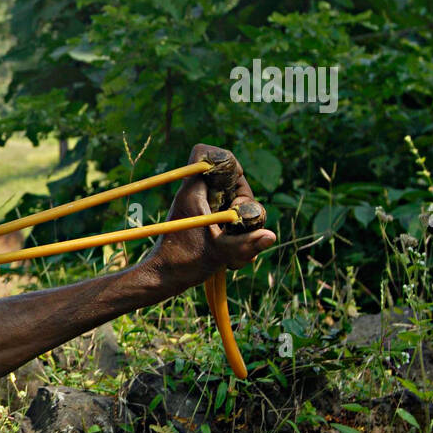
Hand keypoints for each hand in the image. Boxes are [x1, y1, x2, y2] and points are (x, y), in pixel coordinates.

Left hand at [142, 143, 277, 292]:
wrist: (162, 279)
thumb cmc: (182, 263)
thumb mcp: (217, 253)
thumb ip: (244, 244)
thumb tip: (270, 235)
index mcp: (193, 191)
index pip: (205, 153)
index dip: (226, 162)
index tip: (236, 186)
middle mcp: (198, 195)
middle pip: (232, 180)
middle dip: (245, 203)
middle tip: (239, 227)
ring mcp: (203, 208)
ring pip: (234, 202)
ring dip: (243, 225)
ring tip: (235, 253)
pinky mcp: (207, 221)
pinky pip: (230, 218)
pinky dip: (236, 235)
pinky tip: (232, 259)